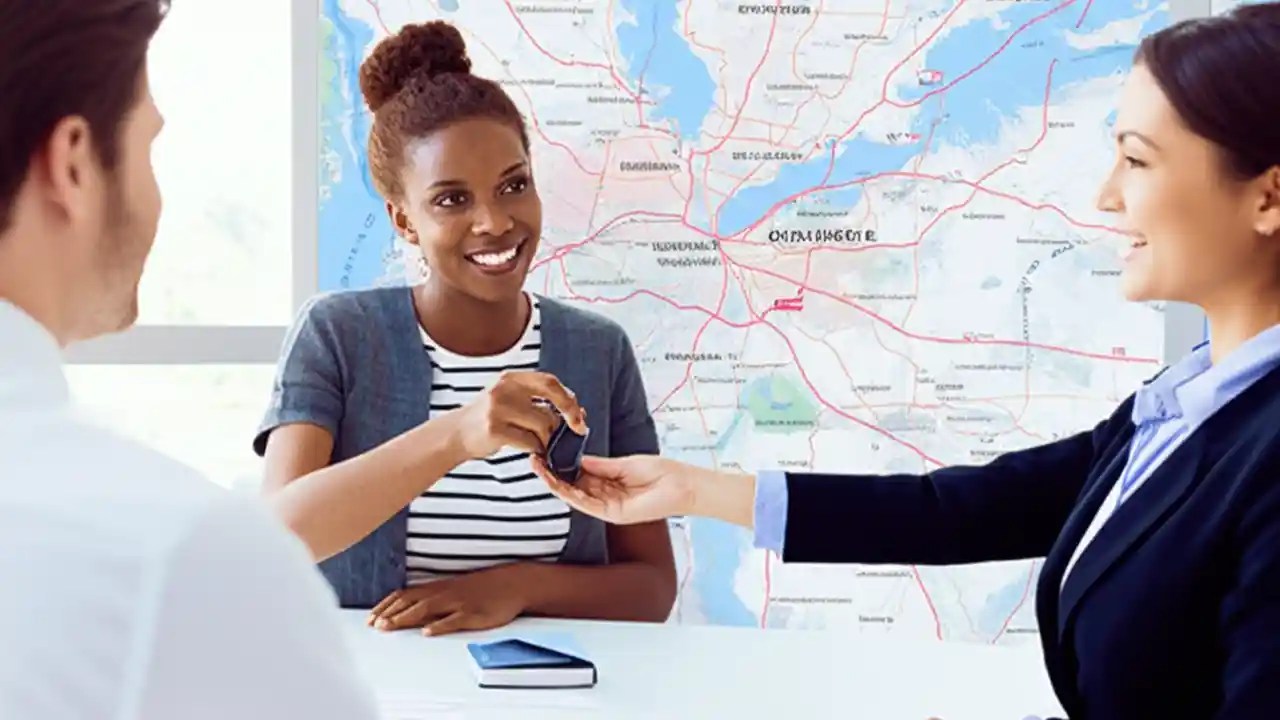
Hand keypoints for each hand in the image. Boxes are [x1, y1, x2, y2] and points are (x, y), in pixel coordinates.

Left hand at [367, 565, 528, 635]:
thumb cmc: (483, 587)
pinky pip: (454, 620)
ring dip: (405, 618)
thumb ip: (433, 596)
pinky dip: (439, 625)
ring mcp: (459, 602)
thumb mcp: (455, 588)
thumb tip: (409, 607)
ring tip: (389, 626)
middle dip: (390, 613)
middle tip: (373, 625)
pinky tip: (427, 632)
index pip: (405, 594)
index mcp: (438, 587)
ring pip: (427, 609)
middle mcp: (445, 593)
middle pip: (411, 602)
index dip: (386, 605)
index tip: (370, 617)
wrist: (513, 582)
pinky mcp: (475, 613)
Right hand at [447, 371, 586, 459]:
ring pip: (543, 427)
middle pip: (550, 406)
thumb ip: (540, 401)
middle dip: (567, 422)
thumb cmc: (491, 417)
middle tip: (573, 433)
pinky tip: (531, 450)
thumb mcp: (511, 399)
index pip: (550, 383)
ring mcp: (498, 409)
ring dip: (548, 440)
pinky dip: (536, 450)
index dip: (569, 400)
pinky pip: (530, 442)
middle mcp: (504, 389)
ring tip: (541, 444)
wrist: (456, 433)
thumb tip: (578, 412)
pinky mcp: (494, 430)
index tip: (579, 416)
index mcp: (511, 378)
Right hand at [531, 454, 698, 524]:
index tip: (543, 454)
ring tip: (540, 471)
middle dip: (551, 474)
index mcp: (606, 479)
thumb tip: (576, 458)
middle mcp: (603, 493)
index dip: (559, 465)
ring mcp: (606, 505)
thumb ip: (599, 465)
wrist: (681, 485)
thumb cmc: (659, 472)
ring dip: (556, 485)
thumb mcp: (624, 463)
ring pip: (574, 496)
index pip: (576, 474)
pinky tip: (559, 485)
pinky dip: (572, 495)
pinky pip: (587, 505)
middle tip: (534, 461)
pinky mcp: (612, 514)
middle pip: (571, 485)